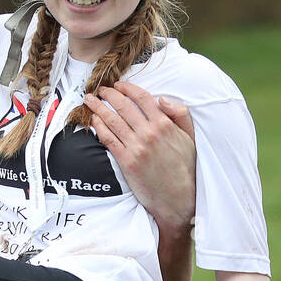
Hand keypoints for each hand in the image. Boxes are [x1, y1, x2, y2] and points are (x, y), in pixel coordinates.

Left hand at [83, 83, 195, 229]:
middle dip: (109, 95)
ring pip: (112, 120)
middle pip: (123, 106)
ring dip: (98, 107)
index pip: (142, 98)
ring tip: (89, 100)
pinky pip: (108, 139)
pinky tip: (92, 120)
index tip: (119, 85)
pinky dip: (98, 127)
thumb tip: (162, 99)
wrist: (177, 196)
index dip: (128, 88)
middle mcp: (149, 133)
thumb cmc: (184, 166)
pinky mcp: (126, 161)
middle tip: (100, 89)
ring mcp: (136, 147)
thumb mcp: (190, 136)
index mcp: (164, 124)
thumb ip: (180, 114)